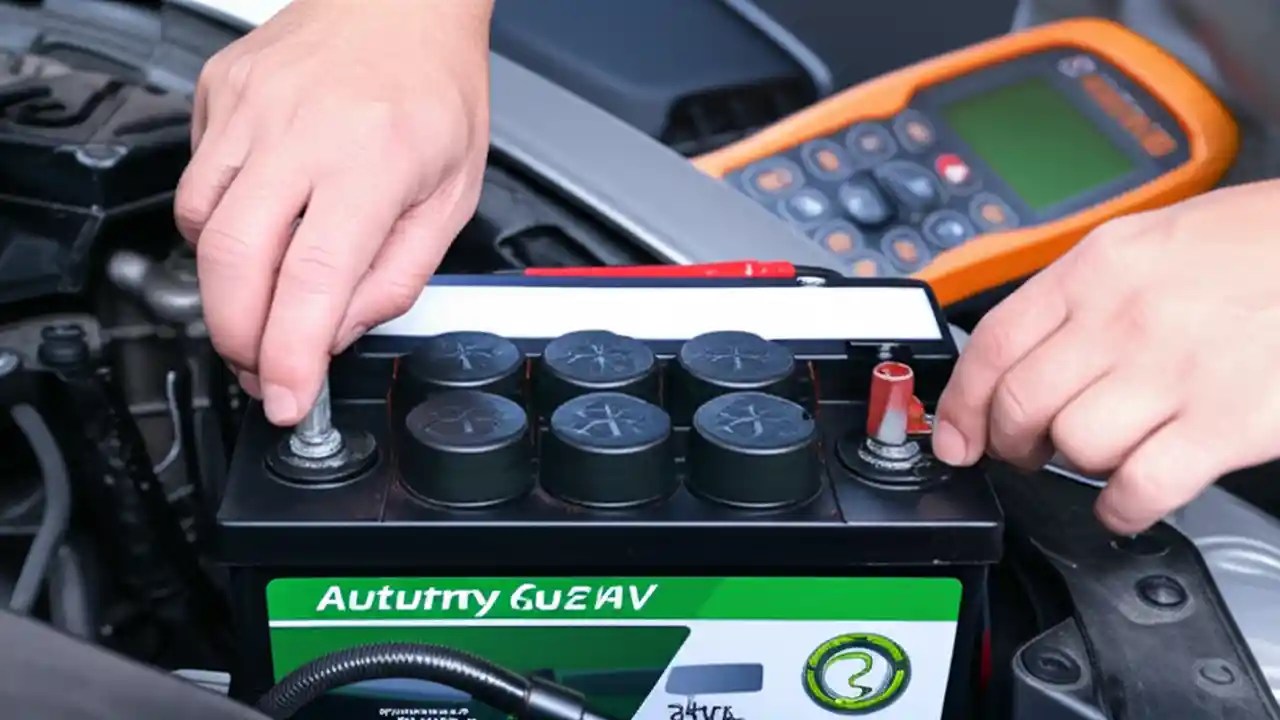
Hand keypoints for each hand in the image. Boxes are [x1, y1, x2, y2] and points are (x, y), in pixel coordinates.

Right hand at [176, 0, 491, 424]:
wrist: (402, 1)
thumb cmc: (436, 90)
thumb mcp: (453, 195)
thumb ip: (396, 276)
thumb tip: (335, 334)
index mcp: (373, 160)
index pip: (313, 280)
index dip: (290, 355)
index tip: (287, 399)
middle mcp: (301, 130)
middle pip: (231, 261)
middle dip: (238, 336)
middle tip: (264, 365)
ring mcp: (250, 108)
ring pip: (198, 225)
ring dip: (225, 285)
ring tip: (266, 297)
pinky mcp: (218, 94)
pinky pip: (196, 181)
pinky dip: (217, 224)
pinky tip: (260, 222)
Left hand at [933, 180, 1279, 533]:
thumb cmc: (1260, 247)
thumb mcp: (1152, 240)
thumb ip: (1084, 292)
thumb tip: (1026, 350)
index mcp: (1098, 267)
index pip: (993, 343)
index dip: (961, 403)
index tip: (954, 436)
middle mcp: (1124, 317)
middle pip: (1021, 402)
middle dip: (1010, 442)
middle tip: (1024, 451)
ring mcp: (1173, 372)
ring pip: (1075, 446)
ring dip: (1077, 466)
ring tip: (1101, 457)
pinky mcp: (1224, 423)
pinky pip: (1139, 486)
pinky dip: (1120, 508)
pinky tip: (1127, 501)